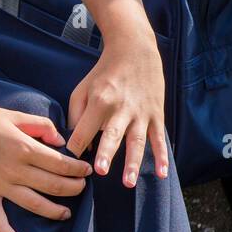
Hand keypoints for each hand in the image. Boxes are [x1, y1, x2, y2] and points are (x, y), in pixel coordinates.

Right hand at [0, 99, 91, 231]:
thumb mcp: (13, 114)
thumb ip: (40, 125)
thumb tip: (59, 140)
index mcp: (24, 148)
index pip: (61, 164)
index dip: (77, 169)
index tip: (86, 170)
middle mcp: (15, 169)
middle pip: (53, 185)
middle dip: (73, 189)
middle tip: (81, 189)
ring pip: (34, 203)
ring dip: (53, 211)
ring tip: (65, 214)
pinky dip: (5, 231)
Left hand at [66, 38, 169, 186]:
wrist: (134, 50)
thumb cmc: (103, 73)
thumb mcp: (81, 89)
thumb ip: (76, 116)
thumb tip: (76, 144)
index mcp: (99, 101)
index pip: (83, 131)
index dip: (75, 148)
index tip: (69, 164)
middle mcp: (120, 108)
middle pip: (111, 135)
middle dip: (106, 153)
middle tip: (100, 171)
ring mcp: (140, 112)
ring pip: (137, 141)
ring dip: (133, 162)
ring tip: (128, 182)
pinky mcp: (156, 114)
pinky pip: (159, 139)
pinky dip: (162, 156)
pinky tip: (161, 174)